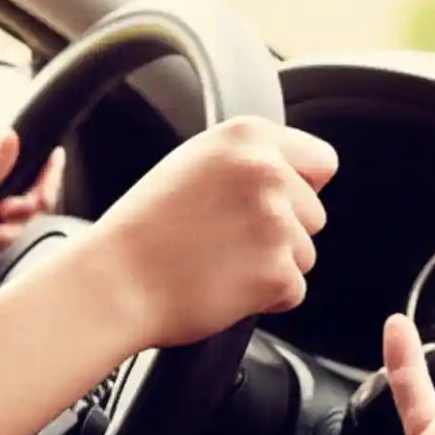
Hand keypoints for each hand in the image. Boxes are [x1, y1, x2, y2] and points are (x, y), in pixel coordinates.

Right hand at [87, 116, 337, 348]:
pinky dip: (263, 298)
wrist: (113, 283)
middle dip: (279, 232)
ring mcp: (276, 222)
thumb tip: (299, 179)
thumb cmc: (143, 231)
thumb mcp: (192, 165)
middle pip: (313, 213)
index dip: (296, 188)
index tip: (261, 205)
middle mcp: (267, 171)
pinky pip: (292, 290)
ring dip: (269, 265)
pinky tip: (221, 285)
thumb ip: (247, 161)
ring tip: (216, 262)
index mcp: (245, 136)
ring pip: (304, 253)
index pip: (320, 161)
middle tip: (222, 239)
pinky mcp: (277, 272)